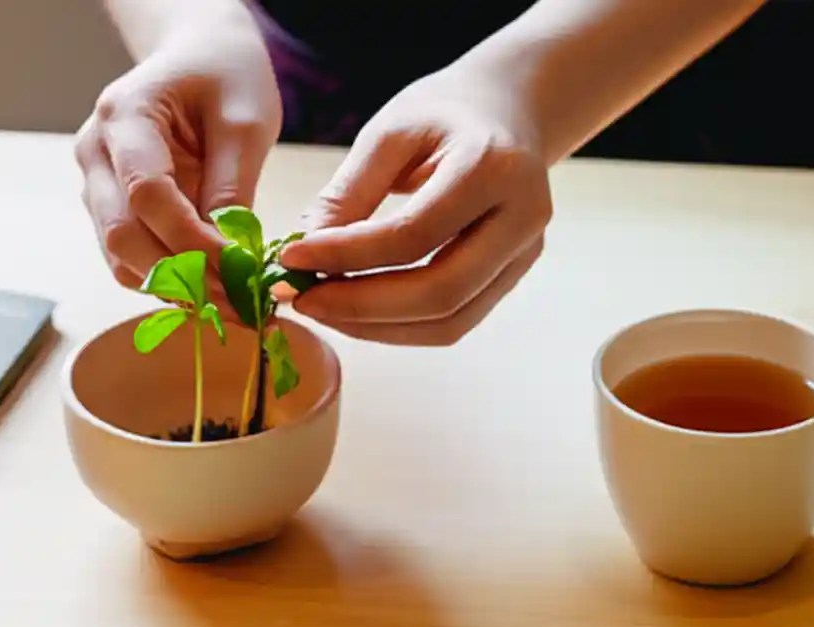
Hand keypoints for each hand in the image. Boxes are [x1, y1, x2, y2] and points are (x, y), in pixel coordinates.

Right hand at [74, 23, 280, 291]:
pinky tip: (211, 288)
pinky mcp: (108, 207)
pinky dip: (168, 281)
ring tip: (232, 304)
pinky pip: (130, 258)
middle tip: (239, 303)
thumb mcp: (245, 121)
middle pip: (121, 235)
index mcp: (125, 116)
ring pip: (119, 257)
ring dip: (174, 288)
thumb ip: (233, 188)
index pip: (147, 194)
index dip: (192, 241)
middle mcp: (96, 153)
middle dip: (182, 277)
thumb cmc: (224, 77)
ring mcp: (95, 183)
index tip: (240, 269)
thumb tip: (230, 259)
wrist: (197, 57)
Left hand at [280, 67, 552, 345]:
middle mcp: (523, 217)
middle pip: (440, 291)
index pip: (412, 234)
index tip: (290, 257)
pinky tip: (354, 311)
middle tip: (302, 299)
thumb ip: (349, 192)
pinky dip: (398, 328)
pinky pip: (453, 323)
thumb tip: (304, 251)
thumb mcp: (390, 133)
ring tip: (322, 307)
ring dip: (376, 327)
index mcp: (494, 168)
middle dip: (360, 306)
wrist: (508, 111)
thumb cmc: (444, 113)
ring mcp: (523, 254)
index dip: (346, 254)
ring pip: (449, 322)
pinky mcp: (511, 278)